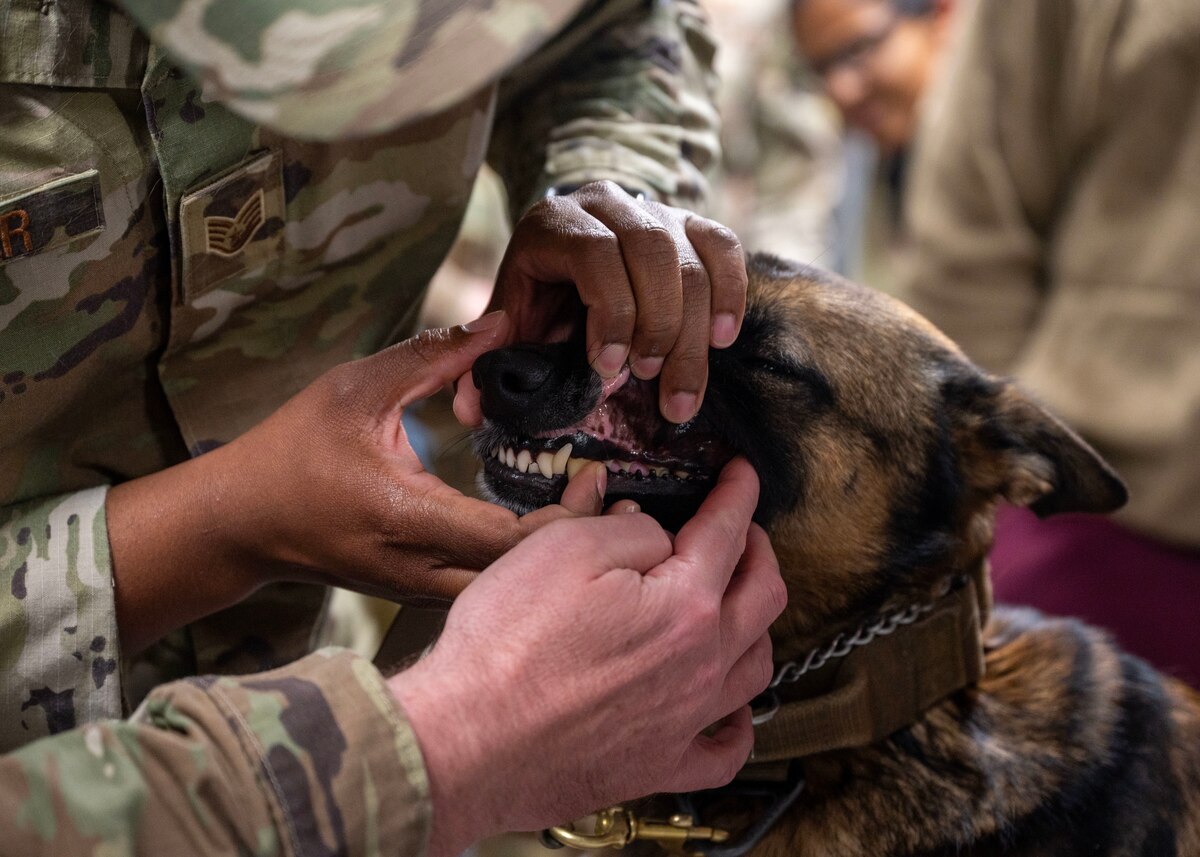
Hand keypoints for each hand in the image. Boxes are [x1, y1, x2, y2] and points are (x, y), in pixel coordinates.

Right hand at [107, 313, 621, 653]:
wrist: (239, 523)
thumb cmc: (292, 450)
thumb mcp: (357, 387)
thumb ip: (435, 355)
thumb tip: (504, 319)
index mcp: (407, 517)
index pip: (513, 542)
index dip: (568, 520)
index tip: (592, 475)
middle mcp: (419, 570)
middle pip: (523, 580)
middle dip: (575, 544)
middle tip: (606, 495)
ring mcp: (417, 591)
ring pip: (508, 592)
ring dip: (551, 556)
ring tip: (584, 507)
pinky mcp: (416, 594)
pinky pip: (485, 587)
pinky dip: (522, 562)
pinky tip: (542, 523)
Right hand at [389, 458, 785, 856]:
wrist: (466, 743)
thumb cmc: (506, 644)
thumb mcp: (563, 547)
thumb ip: (630, 531)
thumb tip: (658, 535)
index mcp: (686, 604)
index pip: (728, 532)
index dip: (739, 493)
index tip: (742, 474)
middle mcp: (702, 665)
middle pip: (763, 597)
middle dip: (759, 553)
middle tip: (744, 531)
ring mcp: (685, 723)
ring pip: (756, 667)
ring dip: (756, 625)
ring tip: (739, 606)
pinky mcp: (658, 768)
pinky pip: (725, 753)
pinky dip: (738, 726)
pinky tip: (730, 713)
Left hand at [464, 180, 747, 424]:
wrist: (566, 265)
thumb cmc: (537, 305)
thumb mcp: (505, 326)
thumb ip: (481, 361)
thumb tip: (467, 408)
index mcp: (552, 223)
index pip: (593, 252)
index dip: (610, 310)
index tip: (609, 366)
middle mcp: (605, 204)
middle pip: (651, 250)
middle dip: (657, 325)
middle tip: (648, 381)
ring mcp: (654, 210)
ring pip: (690, 256)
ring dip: (691, 328)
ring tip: (678, 387)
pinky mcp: (690, 225)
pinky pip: (723, 248)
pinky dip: (729, 294)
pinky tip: (720, 340)